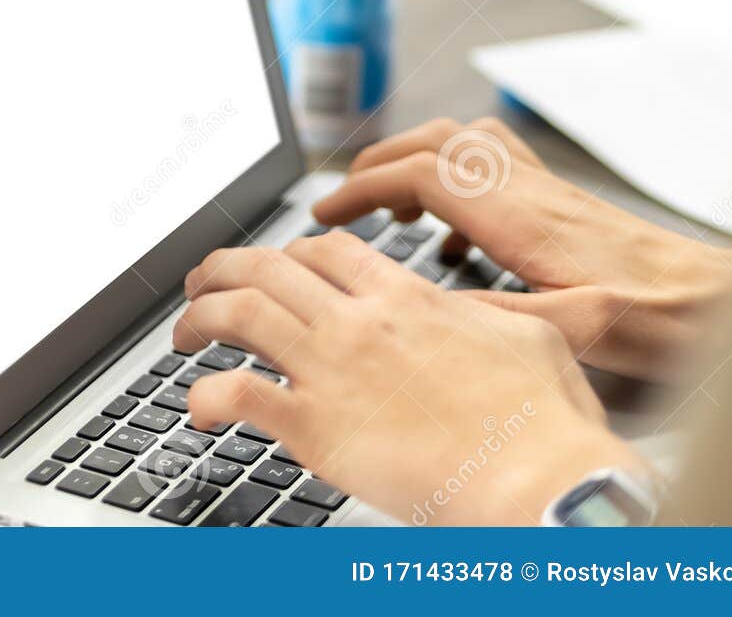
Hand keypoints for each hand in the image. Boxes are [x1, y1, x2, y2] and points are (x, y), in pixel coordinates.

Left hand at [177, 234, 644, 524]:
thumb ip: (483, 319)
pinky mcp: (316, 427)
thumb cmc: (547, 423)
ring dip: (201, 316)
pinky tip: (198, 407)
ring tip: (184, 332)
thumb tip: (471, 316)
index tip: (276, 265)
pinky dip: (207, 396)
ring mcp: (333, 370)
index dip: (289, 253)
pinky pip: (240, 395)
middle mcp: (360, 322)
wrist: (544, 480)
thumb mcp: (527, 339)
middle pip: (268, 267)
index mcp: (407, 298)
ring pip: (240, 312)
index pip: (327, 252)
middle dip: (223, 268)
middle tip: (202, 282)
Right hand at [312, 117, 731, 379]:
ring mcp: (547, 192)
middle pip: (434, 142)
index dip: (361, 188)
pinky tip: (458, 241)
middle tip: (343, 199)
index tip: (323, 212)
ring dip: (416, 162)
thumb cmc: (666, 319)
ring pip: (463, 143)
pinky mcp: (563, 205)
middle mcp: (529, 191)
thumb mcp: (583, 329)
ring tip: (391, 204)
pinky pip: (494, 168)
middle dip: (378, 164)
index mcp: (520, 215)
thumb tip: (430, 312)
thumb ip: (505, 320)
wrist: (723, 303)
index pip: (420, 174)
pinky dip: (456, 186)